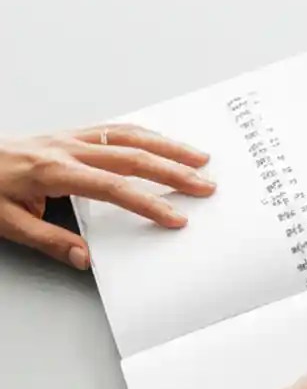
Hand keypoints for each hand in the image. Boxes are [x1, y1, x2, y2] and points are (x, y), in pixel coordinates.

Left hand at [0, 124, 214, 268]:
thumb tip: (88, 259)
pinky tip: (162, 142)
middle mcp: (67, 149)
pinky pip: (114, 128)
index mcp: (54, 171)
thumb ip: (50, 241)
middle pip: (132, 157)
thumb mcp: (7, 224)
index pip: (113, 188)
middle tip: (204, 184)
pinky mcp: (69, 135)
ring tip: (198, 157)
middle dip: (174, 171)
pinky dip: (145, 134)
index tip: (174, 217)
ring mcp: (70, 138)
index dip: (148, 203)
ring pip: (129, 136)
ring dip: (167, 147)